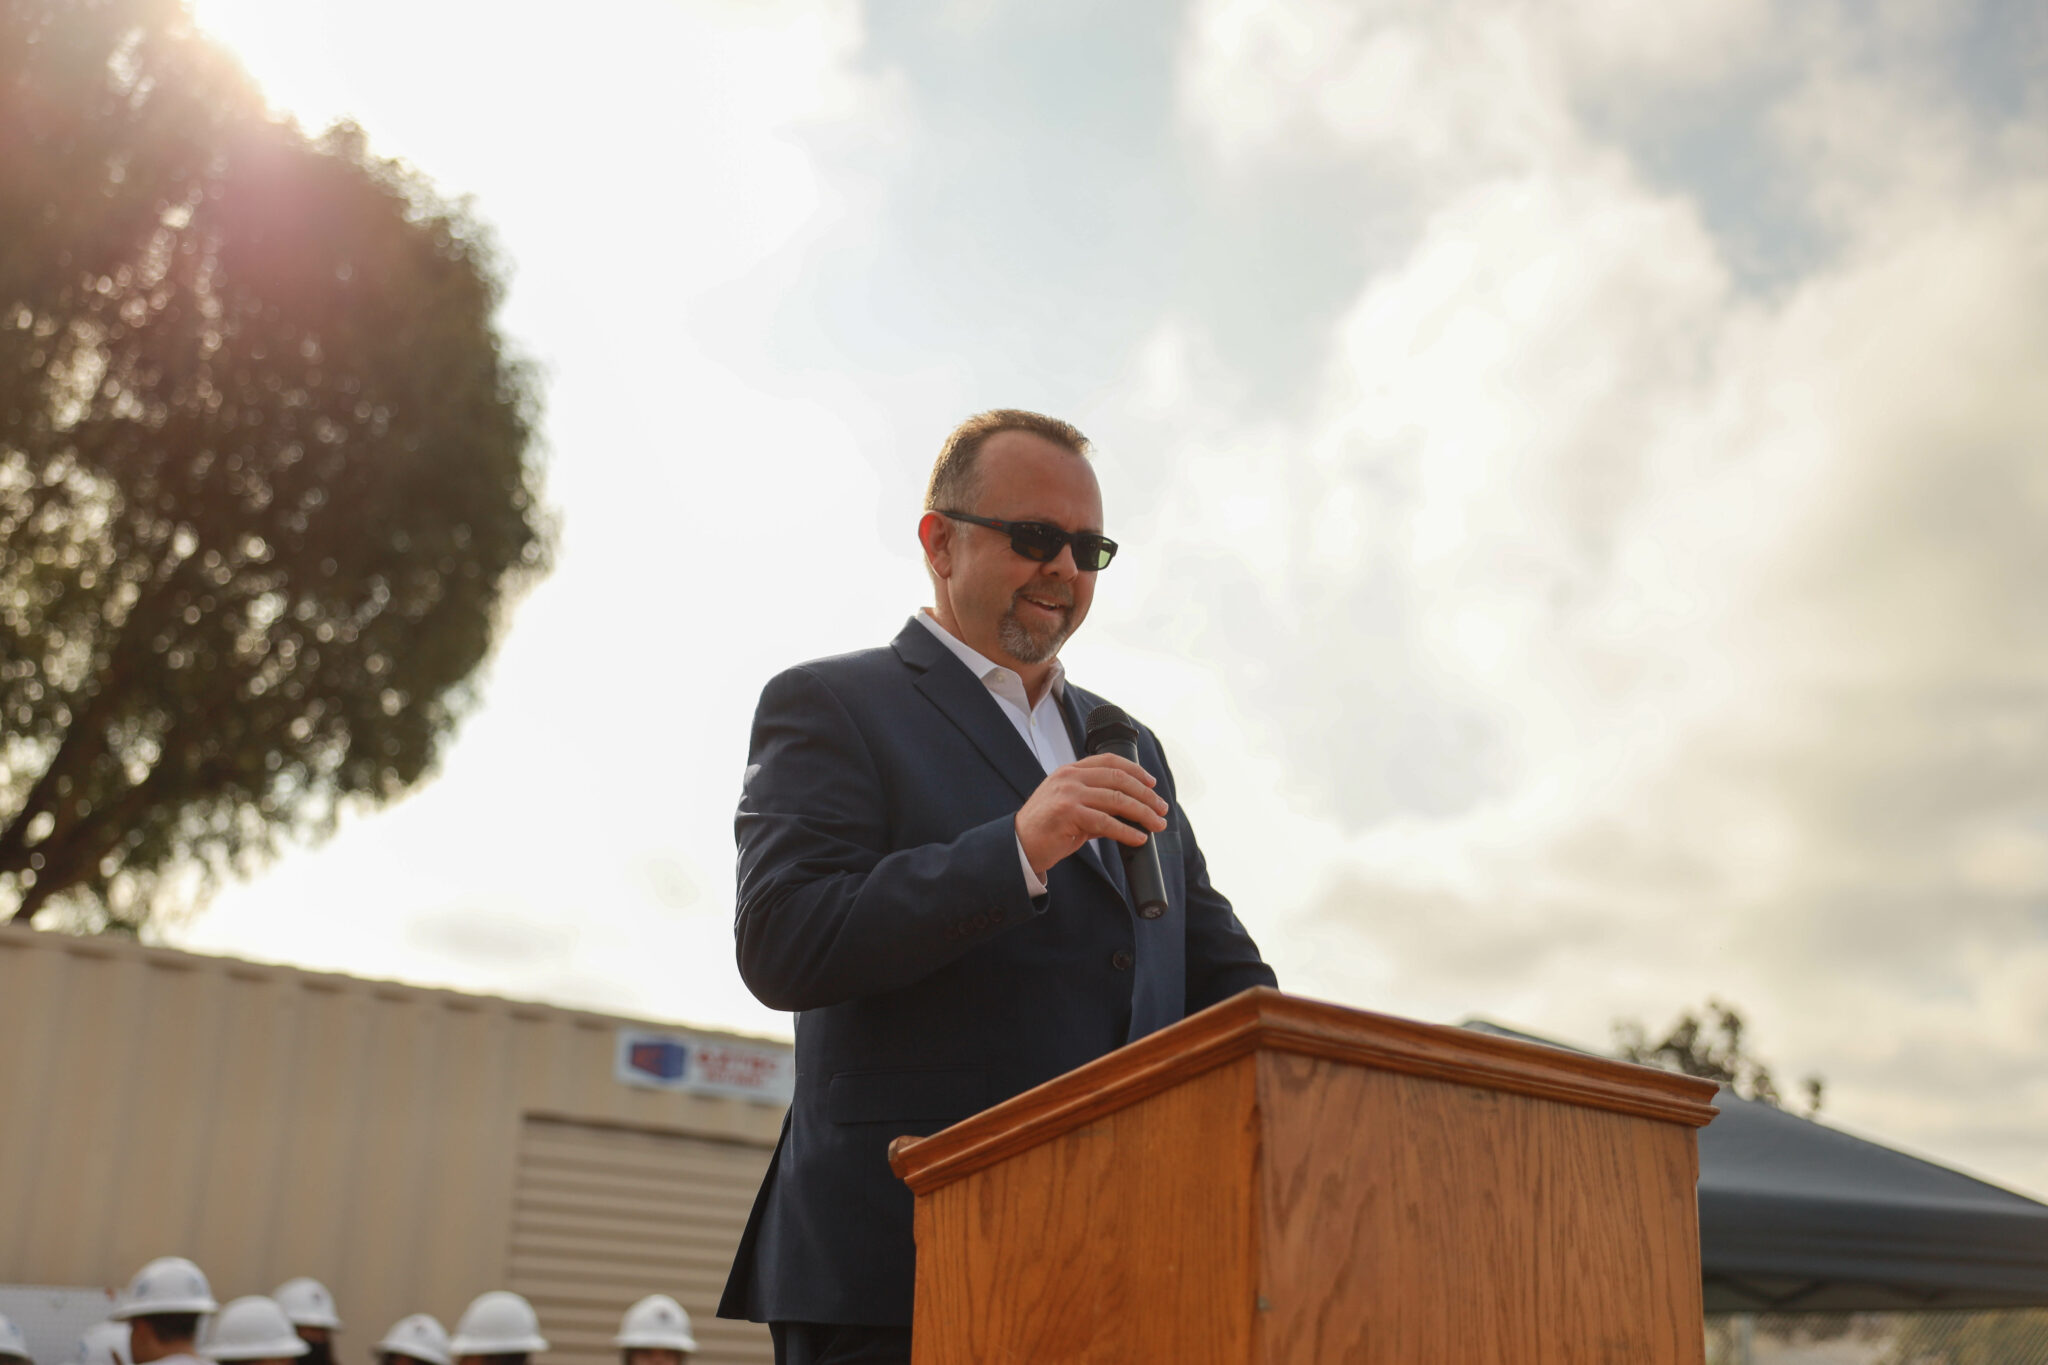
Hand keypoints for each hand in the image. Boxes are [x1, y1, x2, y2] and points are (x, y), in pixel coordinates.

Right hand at [1015, 753, 1168, 877]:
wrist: (1020, 846)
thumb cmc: (1047, 829)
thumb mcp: (1073, 810)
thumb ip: (1097, 806)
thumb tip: (1130, 812)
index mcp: (1070, 771)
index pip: (1109, 761)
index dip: (1135, 770)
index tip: (1152, 783)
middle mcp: (1069, 777)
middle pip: (1119, 779)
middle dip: (1146, 795)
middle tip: (1162, 809)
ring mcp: (1068, 794)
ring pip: (1117, 799)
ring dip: (1143, 813)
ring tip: (1157, 824)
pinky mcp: (1068, 813)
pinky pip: (1106, 822)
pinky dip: (1127, 831)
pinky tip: (1139, 838)